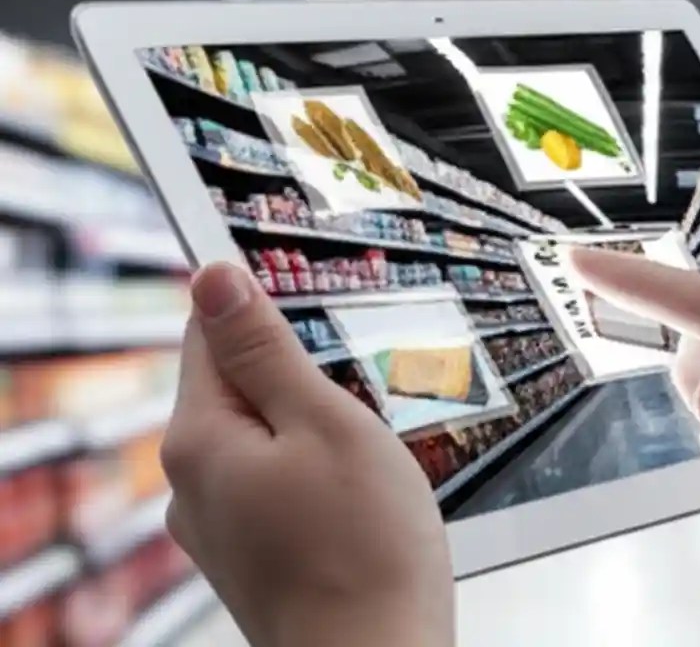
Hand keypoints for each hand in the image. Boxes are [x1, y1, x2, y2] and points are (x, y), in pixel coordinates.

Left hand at [162, 263, 454, 646]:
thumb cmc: (365, 552)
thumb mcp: (326, 423)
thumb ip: (265, 350)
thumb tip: (213, 278)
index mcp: (200, 439)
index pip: (210, 331)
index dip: (261, 303)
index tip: (315, 298)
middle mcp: (192, 484)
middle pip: (239, 387)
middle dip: (300, 376)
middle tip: (363, 390)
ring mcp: (219, 527)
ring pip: (265, 440)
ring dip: (314, 431)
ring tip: (370, 456)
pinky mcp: (253, 557)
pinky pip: (277, 487)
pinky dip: (317, 477)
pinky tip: (358, 499)